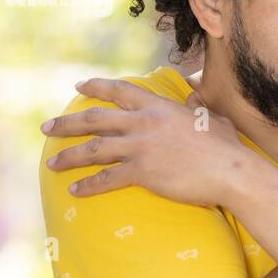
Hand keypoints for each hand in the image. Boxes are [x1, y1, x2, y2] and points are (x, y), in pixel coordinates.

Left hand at [42, 77, 244, 206]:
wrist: (231, 171)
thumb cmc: (225, 147)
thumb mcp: (211, 118)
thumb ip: (196, 105)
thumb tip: (192, 94)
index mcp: (157, 107)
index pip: (119, 91)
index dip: (95, 87)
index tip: (78, 87)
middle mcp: (143, 123)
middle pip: (94, 119)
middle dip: (66, 123)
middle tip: (47, 128)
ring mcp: (140, 147)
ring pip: (93, 149)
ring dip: (68, 156)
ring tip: (51, 163)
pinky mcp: (142, 172)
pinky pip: (106, 178)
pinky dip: (87, 185)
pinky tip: (74, 190)